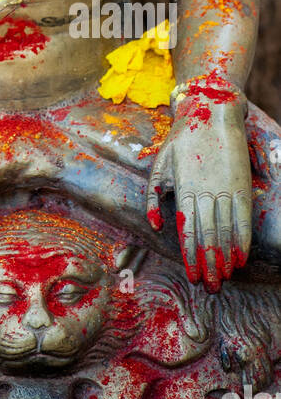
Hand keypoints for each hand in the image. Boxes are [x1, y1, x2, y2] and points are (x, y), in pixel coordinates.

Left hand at [146, 90, 251, 291]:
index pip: (187, 230)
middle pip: (208, 235)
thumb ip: (154, 195)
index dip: (190, 256)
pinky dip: (242, 238)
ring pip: (225, 230)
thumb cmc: (181, 139)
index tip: (192, 275)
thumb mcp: (160, 163)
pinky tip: (241, 256)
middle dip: (208, 264)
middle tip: (210, 287)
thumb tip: (155, 226)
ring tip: (225, 277)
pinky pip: (243, 217)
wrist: (210, 111)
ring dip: (225, 256)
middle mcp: (205, 191)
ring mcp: (225, 188)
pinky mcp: (241, 183)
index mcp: (183, 187)